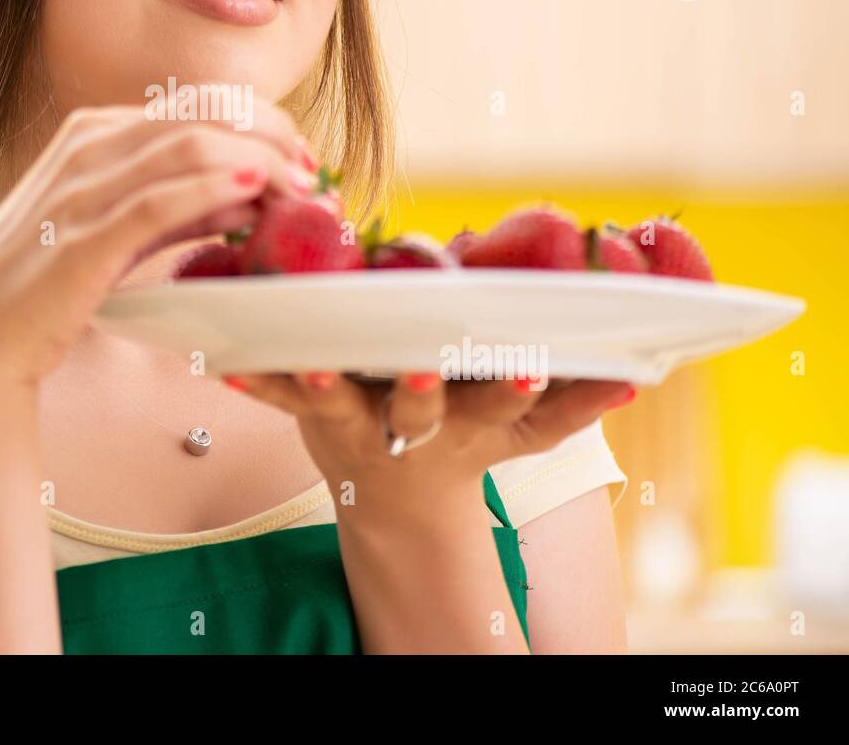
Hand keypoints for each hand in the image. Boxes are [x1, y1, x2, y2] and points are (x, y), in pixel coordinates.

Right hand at [0, 97, 318, 387]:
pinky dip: (213, 187)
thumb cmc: (47, 279)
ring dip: (257, 159)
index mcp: (93, 133)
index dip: (259, 122)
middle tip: (314, 171)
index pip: (195, 103)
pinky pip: (158, 200)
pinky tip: (254, 187)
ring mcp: (81, 190)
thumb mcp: (120, 226)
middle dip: (270, 134)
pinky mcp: (82, 240)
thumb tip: (249, 185)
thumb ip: (180, 203)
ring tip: (301, 188)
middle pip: (201, 114)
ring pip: (187, 145)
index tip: (302, 156)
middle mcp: (87, 147)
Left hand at [221, 370, 636, 525]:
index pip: (508, 405)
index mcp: (477, 422)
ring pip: (343, 405)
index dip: (521, 386)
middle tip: (418, 363)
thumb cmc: (469, 444)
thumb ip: (574, 402)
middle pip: (423, 409)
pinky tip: (224, 361)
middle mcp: (418, 427)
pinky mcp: (312, 417)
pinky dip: (255, 381)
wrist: (397, 502)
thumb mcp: (526, 434)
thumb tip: (640, 374)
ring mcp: (361, 426)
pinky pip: (279, 398)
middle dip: (423, 387)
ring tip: (309, 362)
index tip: (531, 361)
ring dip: (325, 383)